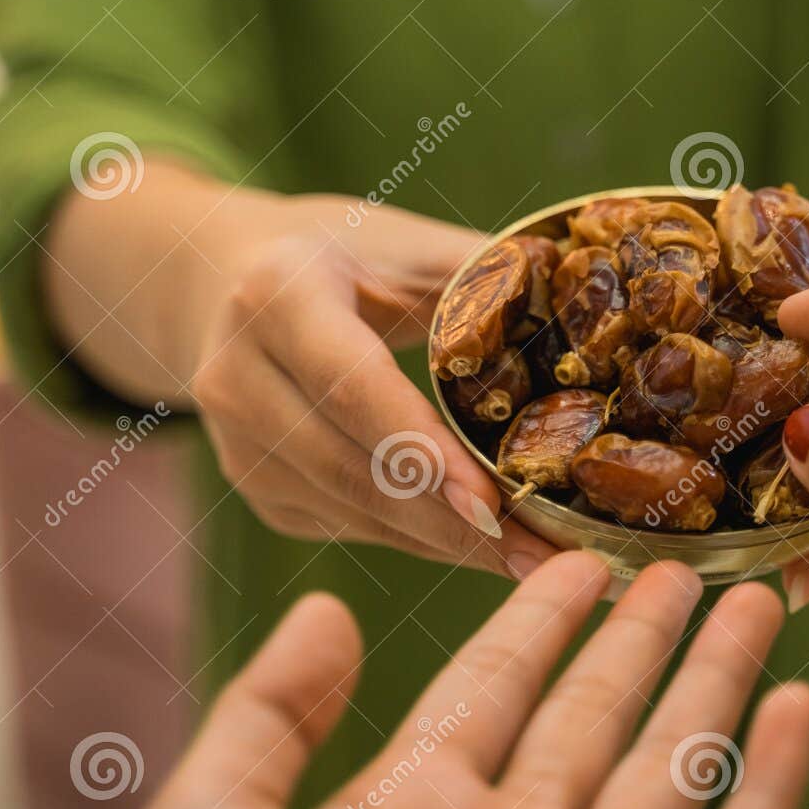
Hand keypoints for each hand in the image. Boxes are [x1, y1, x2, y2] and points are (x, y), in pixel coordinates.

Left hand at [143, 552, 808, 808]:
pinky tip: (798, 710)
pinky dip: (768, 786)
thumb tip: (325, 608)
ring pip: (669, 769)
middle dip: (639, 639)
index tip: (576, 557)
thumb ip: (265, 722)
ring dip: (719, 685)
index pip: (488, 690)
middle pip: (591, 718)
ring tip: (757, 606)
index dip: (535, 621)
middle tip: (680, 564)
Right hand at [189, 194, 556, 576]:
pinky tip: (483, 546)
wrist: (223, 279)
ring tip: (536, 563)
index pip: (351, 386)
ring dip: (446, 543)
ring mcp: (236, 443)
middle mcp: (237, 375)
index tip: (492, 501)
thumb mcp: (407, 245)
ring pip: (351, 509)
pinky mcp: (254, 487)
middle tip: (546, 555)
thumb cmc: (341, 254)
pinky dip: (419, 540)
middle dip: (453, 520)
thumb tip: (586, 309)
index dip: (420, 449)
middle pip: (352, 466)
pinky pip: (347, 525)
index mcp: (275, 295)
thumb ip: (484, 275)